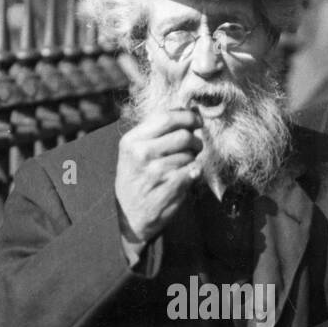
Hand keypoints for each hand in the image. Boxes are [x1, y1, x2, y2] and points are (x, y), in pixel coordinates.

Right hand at [114, 108, 203, 243]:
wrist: (131, 216)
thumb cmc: (136, 179)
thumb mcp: (135, 151)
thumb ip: (159, 130)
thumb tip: (192, 110)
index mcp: (132, 140)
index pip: (167, 117)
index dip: (188, 116)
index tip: (196, 120)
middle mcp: (141, 154)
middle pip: (184, 135)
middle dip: (195, 140)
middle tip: (194, 147)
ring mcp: (155, 173)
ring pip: (190, 155)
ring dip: (192, 159)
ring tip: (182, 166)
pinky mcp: (169, 189)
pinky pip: (194, 171)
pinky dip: (194, 173)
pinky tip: (185, 177)